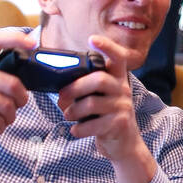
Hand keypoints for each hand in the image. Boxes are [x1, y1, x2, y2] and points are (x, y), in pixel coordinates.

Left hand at [57, 33, 156, 182]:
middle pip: (98, 80)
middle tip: (61, 98)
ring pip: (92, 103)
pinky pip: (94, 124)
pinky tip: (75, 130)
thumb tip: (59, 81)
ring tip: (67, 116)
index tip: (92, 39)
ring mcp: (123, 107)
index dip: (107, 46)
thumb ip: (87, 85)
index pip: (117, 57)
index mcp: (117, 79)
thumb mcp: (101, 97)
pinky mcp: (119, 124)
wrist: (124, 143)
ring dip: (73, 111)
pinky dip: (79, 128)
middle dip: (74, 88)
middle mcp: (123, 90)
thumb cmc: (105, 116)